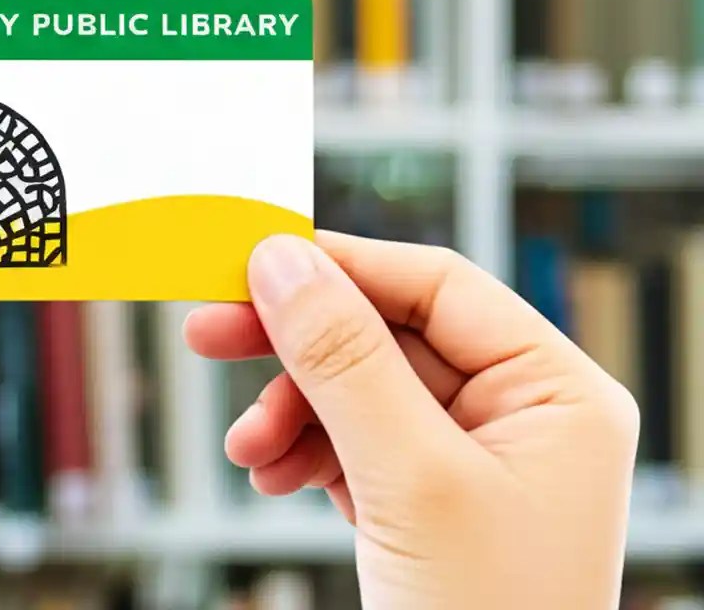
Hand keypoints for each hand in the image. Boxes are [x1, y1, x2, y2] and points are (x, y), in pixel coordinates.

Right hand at [185, 232, 637, 609]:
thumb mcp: (410, 478)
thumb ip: (344, 360)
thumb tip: (282, 263)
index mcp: (556, 392)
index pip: (436, 287)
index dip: (340, 268)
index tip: (251, 263)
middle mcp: (519, 415)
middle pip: (385, 337)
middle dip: (295, 347)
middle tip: (209, 333)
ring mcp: (470, 461)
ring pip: (357, 394)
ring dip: (289, 414)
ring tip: (248, 452)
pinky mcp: (425, 501)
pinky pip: (350, 445)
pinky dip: (301, 455)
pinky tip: (271, 477)